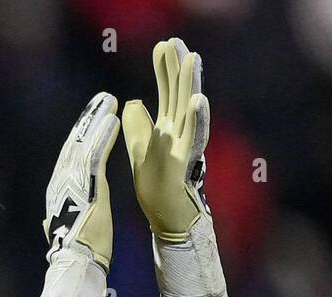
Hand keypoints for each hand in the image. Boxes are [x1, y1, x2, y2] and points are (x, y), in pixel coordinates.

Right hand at [43, 91, 120, 270]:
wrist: (76, 265)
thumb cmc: (76, 254)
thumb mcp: (65, 232)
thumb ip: (56, 222)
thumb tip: (48, 222)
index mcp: (58, 194)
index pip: (69, 160)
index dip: (79, 138)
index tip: (90, 121)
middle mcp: (61, 183)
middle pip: (74, 145)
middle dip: (87, 121)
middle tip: (100, 100)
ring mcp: (73, 183)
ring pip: (84, 144)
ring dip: (96, 120)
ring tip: (108, 101)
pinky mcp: (87, 185)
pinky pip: (95, 154)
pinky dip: (103, 135)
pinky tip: (111, 118)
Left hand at [122, 37, 209, 242]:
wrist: (166, 220)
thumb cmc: (156, 189)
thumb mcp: (141, 152)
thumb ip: (138, 127)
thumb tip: (133, 102)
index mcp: (167, 130)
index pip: (166, 94)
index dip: (164, 71)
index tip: (162, 45)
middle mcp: (180, 135)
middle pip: (178, 96)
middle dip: (177, 69)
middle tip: (175, 41)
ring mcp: (185, 149)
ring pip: (189, 112)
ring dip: (191, 85)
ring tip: (192, 60)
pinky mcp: (185, 165)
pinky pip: (193, 139)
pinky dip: (197, 120)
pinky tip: (198, 100)